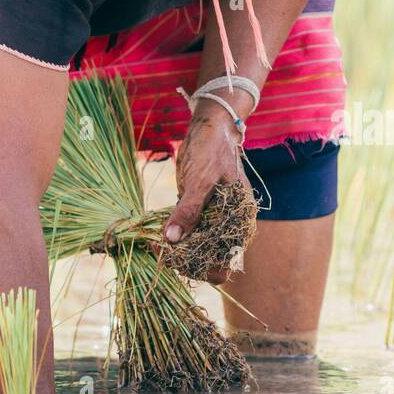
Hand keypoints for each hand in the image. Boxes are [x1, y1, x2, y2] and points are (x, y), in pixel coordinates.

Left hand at [164, 106, 249, 247]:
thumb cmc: (212, 150)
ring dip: (174, 247)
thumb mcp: (200, 182)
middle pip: (205, 256)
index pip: (222, 260)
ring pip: (193, 244)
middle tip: (157, 249)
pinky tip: (156, 234)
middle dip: (182, 257)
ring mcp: (212, 217)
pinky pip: (185, 229)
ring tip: (154, 243)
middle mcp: (228, 224)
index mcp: (239, 220)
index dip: (199, 265)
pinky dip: (172, 233)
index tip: (173, 259)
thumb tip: (172, 239)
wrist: (210, 127)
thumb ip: (188, 211)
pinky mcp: (198, 210)